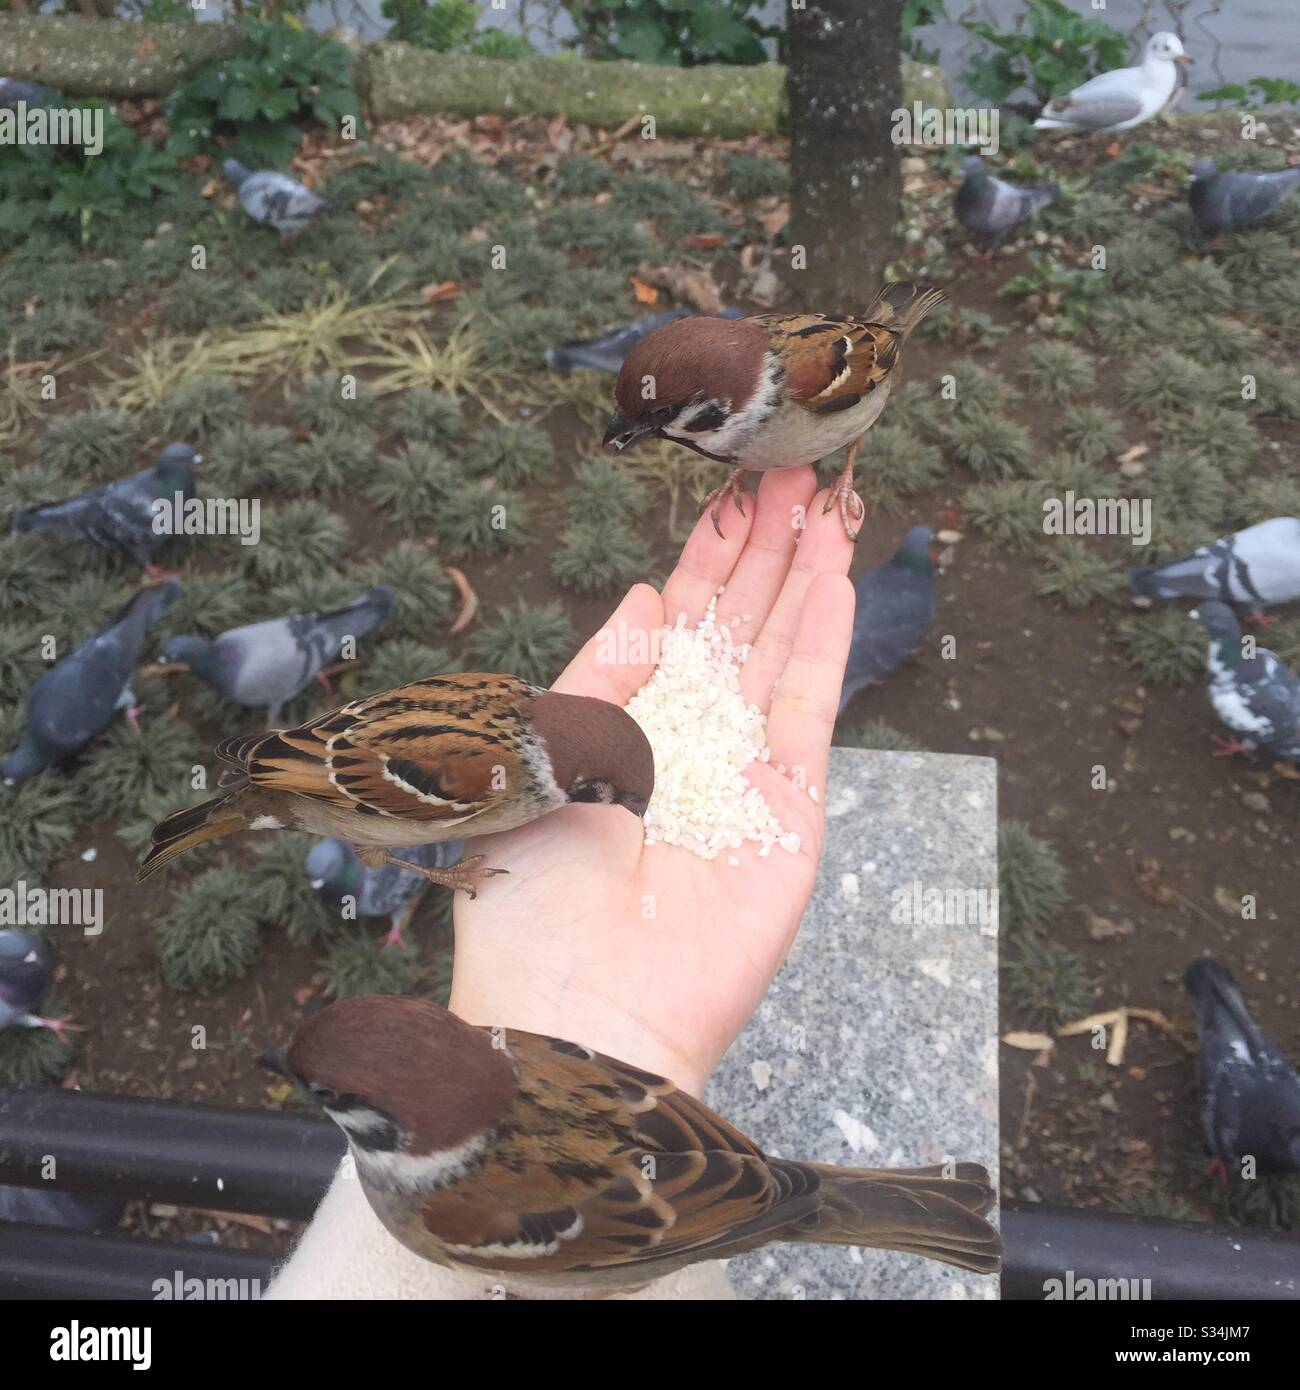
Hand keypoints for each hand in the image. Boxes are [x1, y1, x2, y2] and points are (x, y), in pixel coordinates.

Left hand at [450, 467, 854, 1096]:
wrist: (579, 1009)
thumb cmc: (534, 899)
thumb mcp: (542, 755)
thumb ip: (601, 672)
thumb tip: (649, 599)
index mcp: (626, 729)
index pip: (678, 627)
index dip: (705, 560)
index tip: (728, 494)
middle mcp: (692, 743)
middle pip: (740, 625)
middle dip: (766, 547)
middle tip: (794, 466)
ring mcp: (747, 775)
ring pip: (782, 650)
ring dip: (804, 575)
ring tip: (827, 500)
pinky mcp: (792, 811)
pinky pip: (812, 708)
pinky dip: (825, 641)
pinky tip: (835, 579)